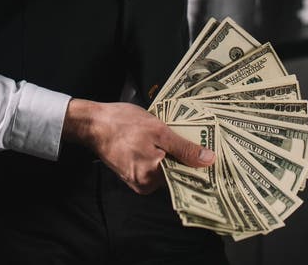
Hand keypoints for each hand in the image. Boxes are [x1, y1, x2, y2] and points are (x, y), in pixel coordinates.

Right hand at [61, 99, 214, 194]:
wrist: (93, 124)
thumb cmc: (124, 123)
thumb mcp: (158, 130)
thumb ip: (183, 148)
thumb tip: (208, 160)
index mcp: (153, 176)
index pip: (186, 176)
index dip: (199, 165)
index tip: (214, 156)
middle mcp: (146, 185)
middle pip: (175, 174)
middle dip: (185, 159)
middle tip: (198, 142)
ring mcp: (137, 181)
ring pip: (164, 171)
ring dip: (171, 157)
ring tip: (178, 138)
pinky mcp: (131, 174)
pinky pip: (152, 169)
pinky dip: (158, 157)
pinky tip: (160, 143)